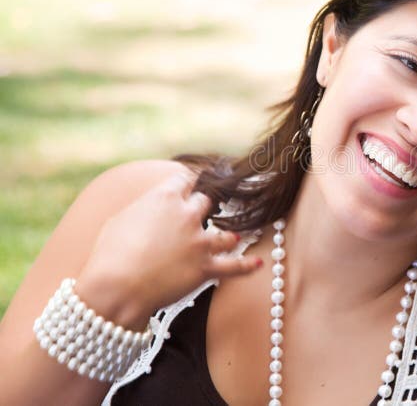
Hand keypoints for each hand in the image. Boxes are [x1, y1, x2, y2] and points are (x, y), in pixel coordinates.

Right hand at [74, 172, 261, 327]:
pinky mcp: (206, 268)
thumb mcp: (119, 219)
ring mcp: (200, 242)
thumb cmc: (108, 255)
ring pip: (226, 231)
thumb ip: (142, 209)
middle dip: (203, 207)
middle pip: (206, 202)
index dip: (189, 182)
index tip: (192, 183)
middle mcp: (187, 215)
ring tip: (230, 235)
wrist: (115, 288)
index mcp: (164, 198)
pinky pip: (235, 266)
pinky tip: (257, 263)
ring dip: (227, 234)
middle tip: (204, 212)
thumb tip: (150, 208)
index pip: (185, 179)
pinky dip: (247, 266)